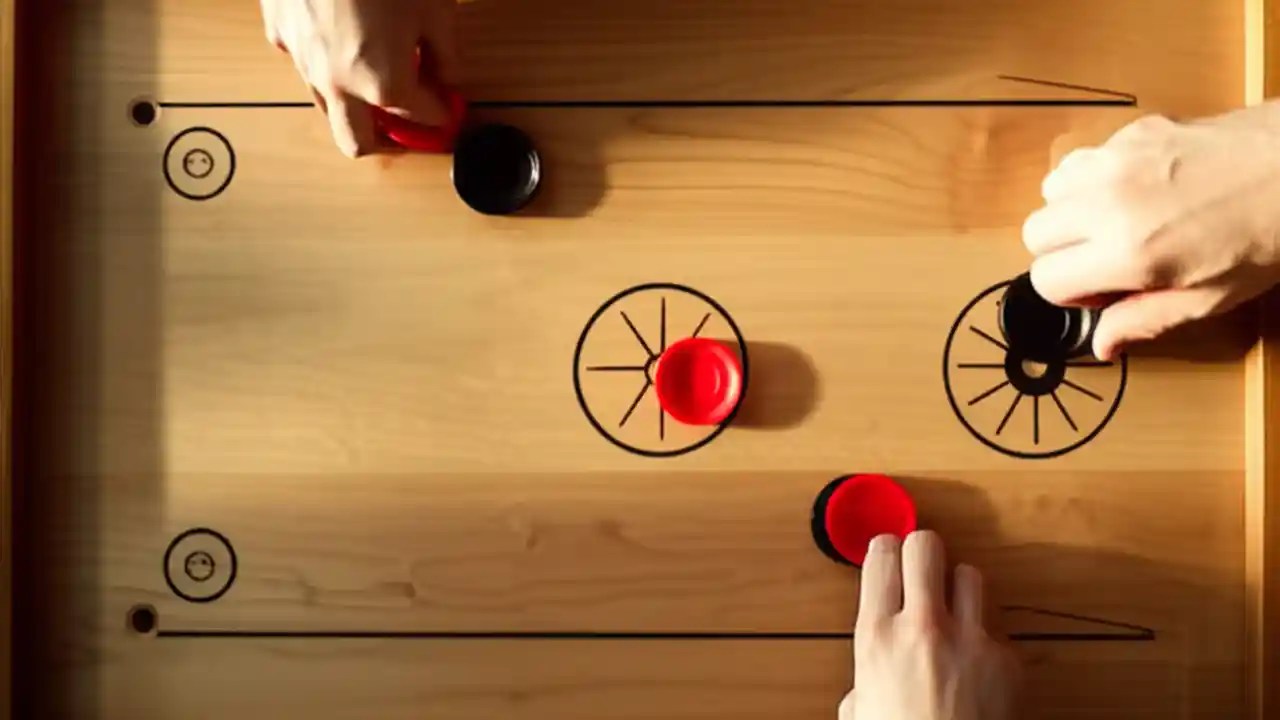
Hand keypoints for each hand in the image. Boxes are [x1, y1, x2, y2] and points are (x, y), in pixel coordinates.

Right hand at [261, 0, 458, 156]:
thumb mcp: (436, 8)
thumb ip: (445, 54)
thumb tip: (449, 78)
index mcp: (383, 83)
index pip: (421, 117)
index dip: (442, 112)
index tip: (450, 105)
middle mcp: (337, 84)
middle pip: (358, 141)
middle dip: (386, 137)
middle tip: (406, 112)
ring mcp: (301, 61)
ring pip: (325, 107)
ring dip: (351, 103)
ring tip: (373, 72)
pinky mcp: (277, 32)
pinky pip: (303, 64)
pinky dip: (324, 61)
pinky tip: (338, 34)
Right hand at [840, 531, 1019, 719]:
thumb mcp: (860, 710)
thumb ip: (866, 675)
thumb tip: (872, 675)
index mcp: (876, 636)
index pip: (882, 556)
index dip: (885, 550)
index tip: (888, 553)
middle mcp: (923, 626)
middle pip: (927, 545)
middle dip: (922, 552)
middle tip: (920, 568)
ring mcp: (971, 639)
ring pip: (970, 575)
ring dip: (959, 589)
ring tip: (953, 614)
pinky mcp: (1008, 659)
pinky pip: (997, 627)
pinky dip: (986, 639)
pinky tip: (977, 665)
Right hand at [1023, 104, 1279, 359]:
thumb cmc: (1270, 234)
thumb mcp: (1213, 296)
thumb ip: (1146, 318)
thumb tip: (1102, 343)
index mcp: (1129, 253)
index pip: (1045, 279)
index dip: (1071, 294)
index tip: (1103, 291)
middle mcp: (1109, 203)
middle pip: (1034, 234)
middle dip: (1062, 252)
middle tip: (1105, 258)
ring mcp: (1116, 161)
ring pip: (1049, 193)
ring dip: (1071, 212)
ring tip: (1116, 219)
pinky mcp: (1131, 132)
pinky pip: (1081, 160)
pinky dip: (1092, 179)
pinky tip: (1134, 188)